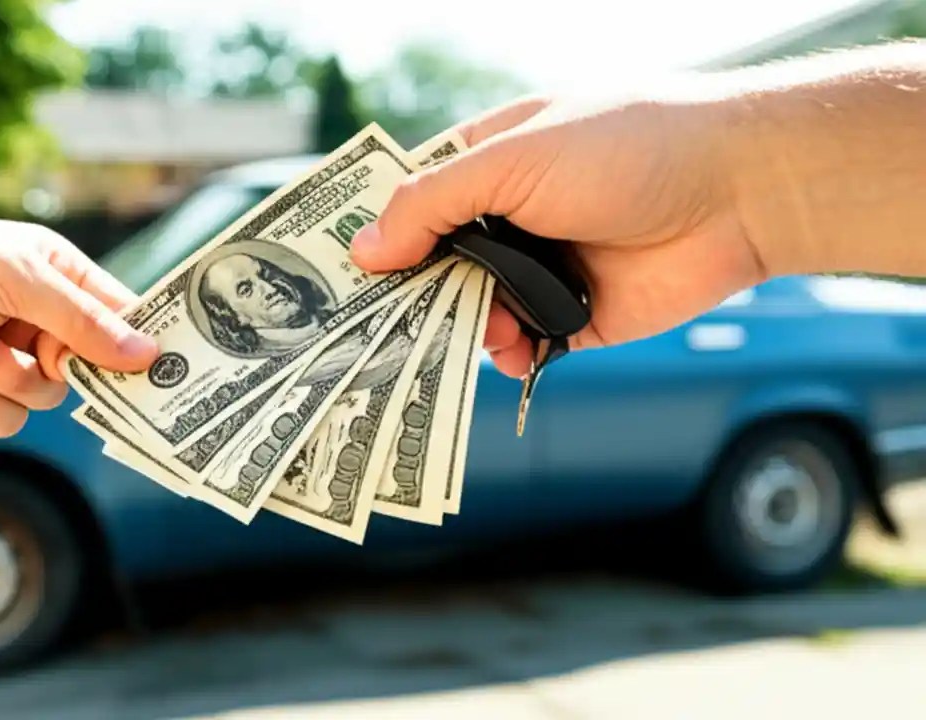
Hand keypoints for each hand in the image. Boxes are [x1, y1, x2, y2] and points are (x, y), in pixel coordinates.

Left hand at [0, 219, 157, 437]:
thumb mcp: (9, 277)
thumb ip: (81, 319)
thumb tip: (148, 355)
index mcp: (54, 275)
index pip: (119, 313)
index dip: (141, 340)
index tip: (166, 367)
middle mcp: (36, 320)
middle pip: (92, 367)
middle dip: (59, 362)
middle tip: (41, 356)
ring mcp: (5, 362)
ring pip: (47, 398)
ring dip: (5, 377)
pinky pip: (5, 420)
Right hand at [351, 92, 767, 377]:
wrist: (738, 190)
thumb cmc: (628, 147)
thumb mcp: (513, 160)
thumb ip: (432, 204)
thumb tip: (367, 249)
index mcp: (489, 161)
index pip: (411, 199)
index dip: (377, 232)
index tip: (341, 270)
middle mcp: (511, 216)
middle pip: (435, 265)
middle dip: (412, 293)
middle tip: (381, 323)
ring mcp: (543, 268)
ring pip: (472, 312)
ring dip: (462, 325)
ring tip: (479, 326)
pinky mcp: (576, 318)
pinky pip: (523, 347)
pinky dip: (508, 354)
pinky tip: (513, 349)